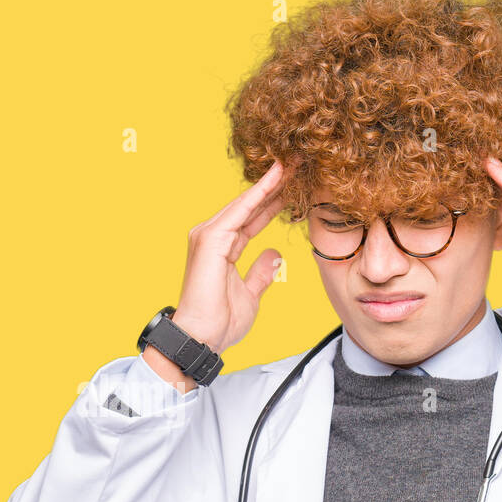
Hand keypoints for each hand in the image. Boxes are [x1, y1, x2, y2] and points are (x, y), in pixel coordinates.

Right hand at [171, 159, 287, 354]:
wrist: (202, 338)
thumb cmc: (220, 322)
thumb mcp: (250, 294)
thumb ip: (260, 273)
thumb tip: (274, 255)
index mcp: (222, 248)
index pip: (252, 219)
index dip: (273, 202)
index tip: (295, 187)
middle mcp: (213, 237)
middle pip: (249, 205)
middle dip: (274, 185)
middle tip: (300, 164)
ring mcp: (209, 236)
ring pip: (245, 203)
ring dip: (269, 182)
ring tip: (293, 162)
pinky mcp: (210, 239)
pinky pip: (240, 211)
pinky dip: (258, 194)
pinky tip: (276, 178)